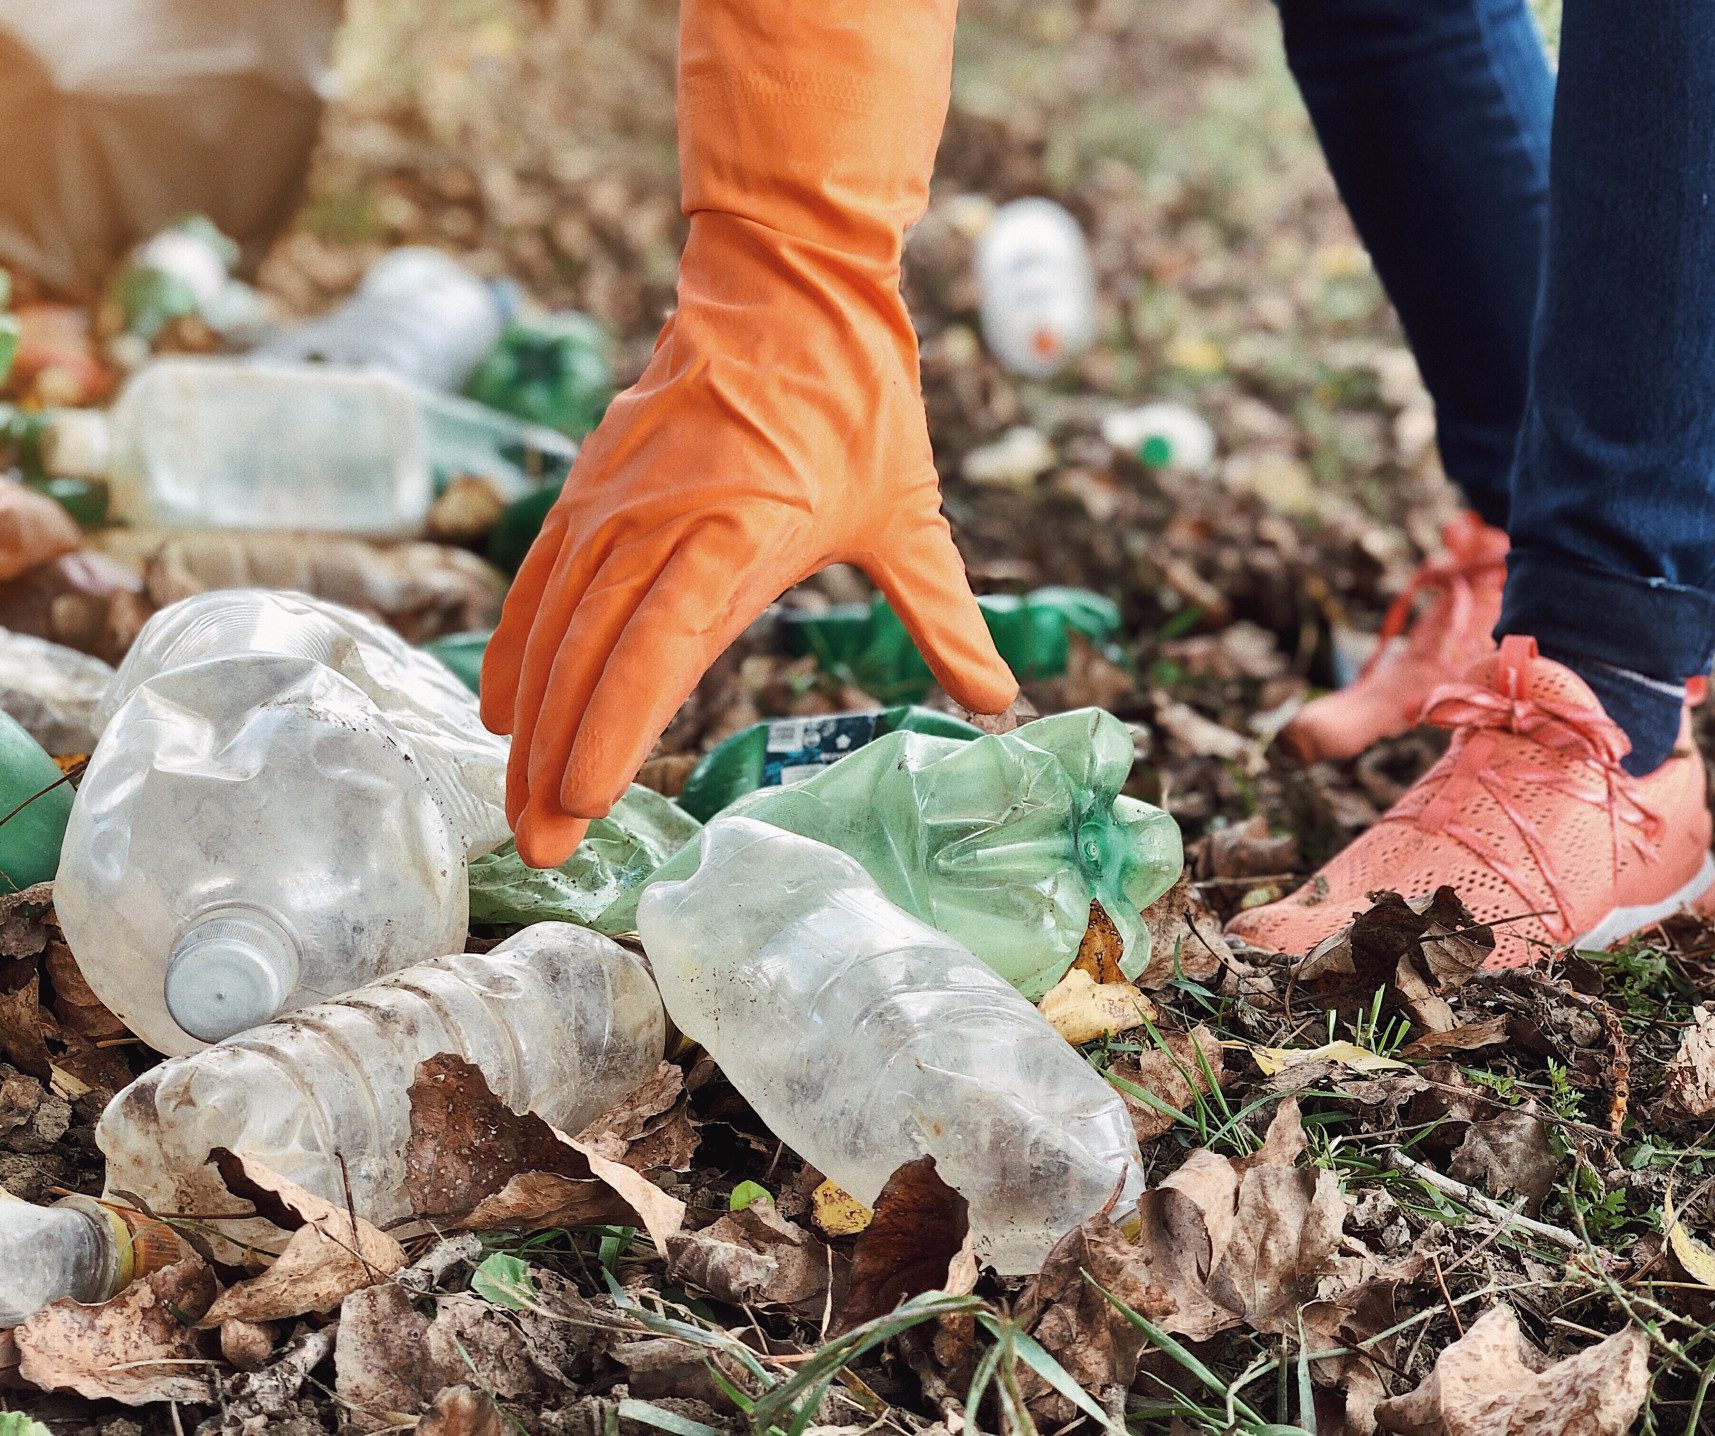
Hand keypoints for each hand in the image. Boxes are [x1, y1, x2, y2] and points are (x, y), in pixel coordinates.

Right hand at [480, 212, 1016, 866]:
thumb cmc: (858, 402)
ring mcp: (613, 504)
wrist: (788, 283)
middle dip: (556, 761)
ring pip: (552, 630)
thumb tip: (999, 703)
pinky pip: (538, 582)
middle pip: (588, 659)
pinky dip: (515, 647)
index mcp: (734, 535)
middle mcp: (656, 524)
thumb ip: (943, 616)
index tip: (586, 804)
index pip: (656, 653)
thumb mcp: (909, 513)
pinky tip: (500, 706)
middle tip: (541, 849)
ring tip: (520, 803)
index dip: (613, 730)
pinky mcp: (590, 488)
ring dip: (529, 723)